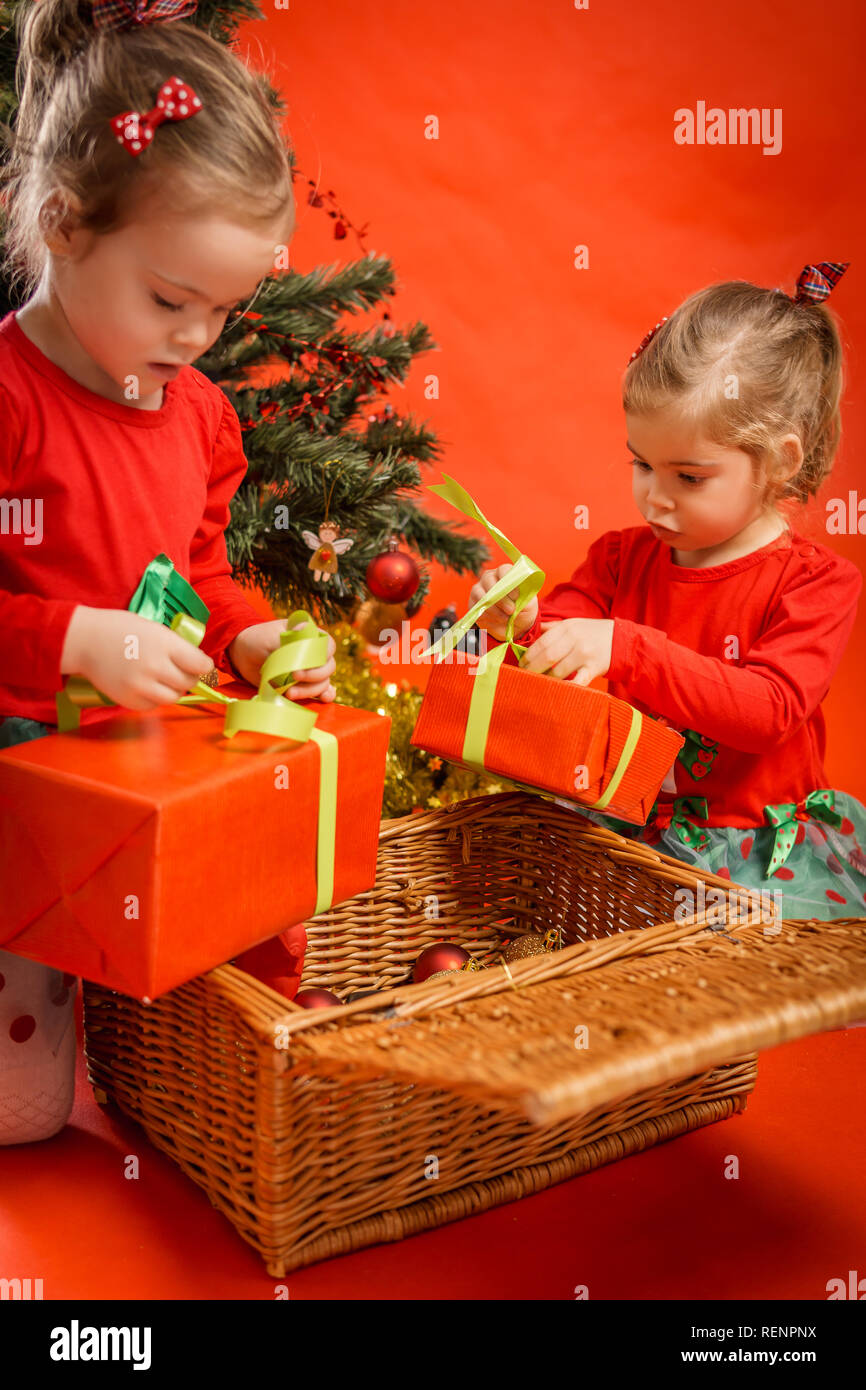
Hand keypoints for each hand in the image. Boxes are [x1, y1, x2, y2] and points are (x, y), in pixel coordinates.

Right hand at [61, 605, 214, 708]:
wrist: (84, 640)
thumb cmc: (120, 629)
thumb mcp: (153, 628)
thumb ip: (175, 646)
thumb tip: (198, 663)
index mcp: (164, 644)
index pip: (200, 664)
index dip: (203, 665)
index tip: (200, 664)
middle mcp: (155, 666)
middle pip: (188, 682)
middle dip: (188, 677)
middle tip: (180, 671)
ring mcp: (141, 686)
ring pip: (173, 698)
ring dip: (172, 690)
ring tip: (163, 679)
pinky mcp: (128, 700)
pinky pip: (153, 706)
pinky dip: (154, 698)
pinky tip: (146, 686)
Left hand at [228, 619, 336, 701]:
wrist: (244, 656)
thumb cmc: (258, 640)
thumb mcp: (271, 637)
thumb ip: (288, 639)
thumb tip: (304, 631)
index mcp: (310, 636)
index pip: (328, 645)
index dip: (323, 655)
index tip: (306, 663)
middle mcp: (315, 654)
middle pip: (328, 667)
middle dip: (313, 676)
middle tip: (294, 676)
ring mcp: (310, 671)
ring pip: (323, 682)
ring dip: (310, 690)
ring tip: (289, 693)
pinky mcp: (304, 685)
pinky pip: (321, 691)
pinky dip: (324, 696)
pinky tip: (322, 699)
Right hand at [467, 564, 538, 640]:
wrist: (514, 626)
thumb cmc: (523, 610)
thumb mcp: (529, 606)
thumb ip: (524, 600)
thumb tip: (515, 601)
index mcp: (507, 574)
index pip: (504, 569)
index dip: (509, 581)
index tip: (516, 596)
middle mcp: (491, 578)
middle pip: (489, 580)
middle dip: (501, 597)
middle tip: (511, 610)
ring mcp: (480, 589)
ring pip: (481, 594)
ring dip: (494, 608)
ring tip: (505, 618)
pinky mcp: (474, 602)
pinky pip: (477, 606)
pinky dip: (487, 615)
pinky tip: (497, 620)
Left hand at [518, 618, 613, 685]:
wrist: (620, 639)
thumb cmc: (591, 633)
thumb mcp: (572, 624)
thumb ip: (552, 629)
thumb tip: (530, 634)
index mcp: (567, 628)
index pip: (542, 642)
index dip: (529, 655)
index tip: (521, 664)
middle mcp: (575, 640)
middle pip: (547, 657)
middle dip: (533, 668)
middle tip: (525, 675)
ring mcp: (585, 654)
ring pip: (558, 671)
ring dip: (546, 680)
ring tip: (539, 683)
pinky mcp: (593, 668)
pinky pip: (578, 681)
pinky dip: (567, 687)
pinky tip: (558, 691)